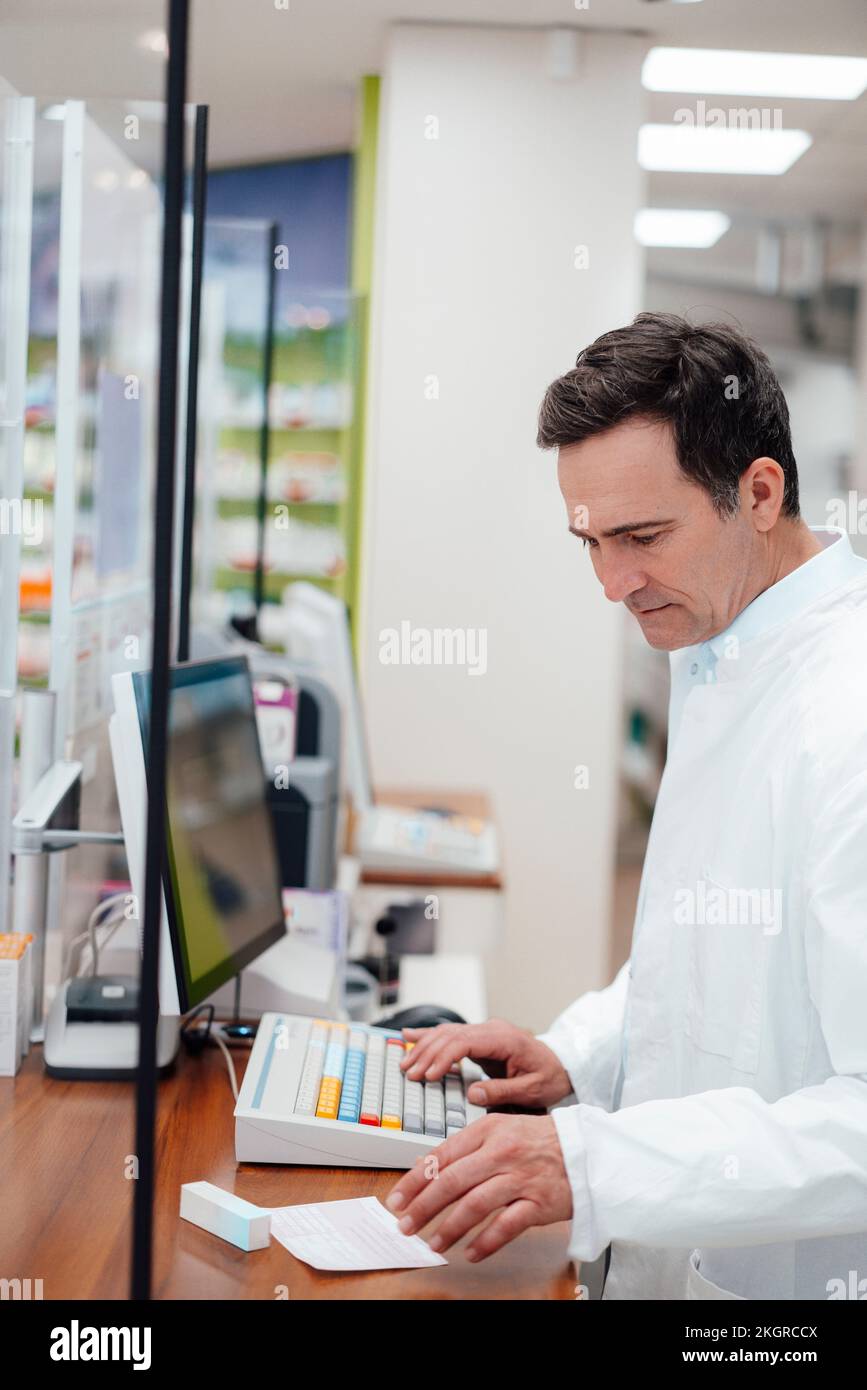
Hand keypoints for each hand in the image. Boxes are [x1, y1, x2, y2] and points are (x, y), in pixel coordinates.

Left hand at [385, 1114, 572, 1259]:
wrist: (585, 1150)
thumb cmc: (537, 1141)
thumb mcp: (499, 1131)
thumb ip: (464, 1148)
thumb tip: (425, 1167)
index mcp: (487, 1131)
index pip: (442, 1156)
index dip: (415, 1181)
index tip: (397, 1199)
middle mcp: (501, 1152)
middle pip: (452, 1182)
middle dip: (423, 1207)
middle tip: (405, 1225)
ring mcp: (520, 1178)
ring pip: (475, 1205)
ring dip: (449, 1228)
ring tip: (433, 1244)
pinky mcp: (538, 1203)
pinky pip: (506, 1226)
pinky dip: (486, 1242)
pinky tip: (471, 1253)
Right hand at [399, 1018, 572, 1109]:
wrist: (562, 1065)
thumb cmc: (549, 1077)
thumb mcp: (532, 1090)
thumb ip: (502, 1091)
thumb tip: (471, 1094)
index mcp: (504, 1039)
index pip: (464, 1042)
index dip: (443, 1058)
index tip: (429, 1076)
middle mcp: (492, 1030)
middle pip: (451, 1035)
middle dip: (427, 1054)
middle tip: (410, 1073)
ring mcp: (485, 1031)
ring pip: (447, 1033)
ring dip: (424, 1047)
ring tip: (405, 1063)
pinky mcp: (481, 1038)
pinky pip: (451, 1034)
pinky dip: (429, 1036)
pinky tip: (409, 1035)